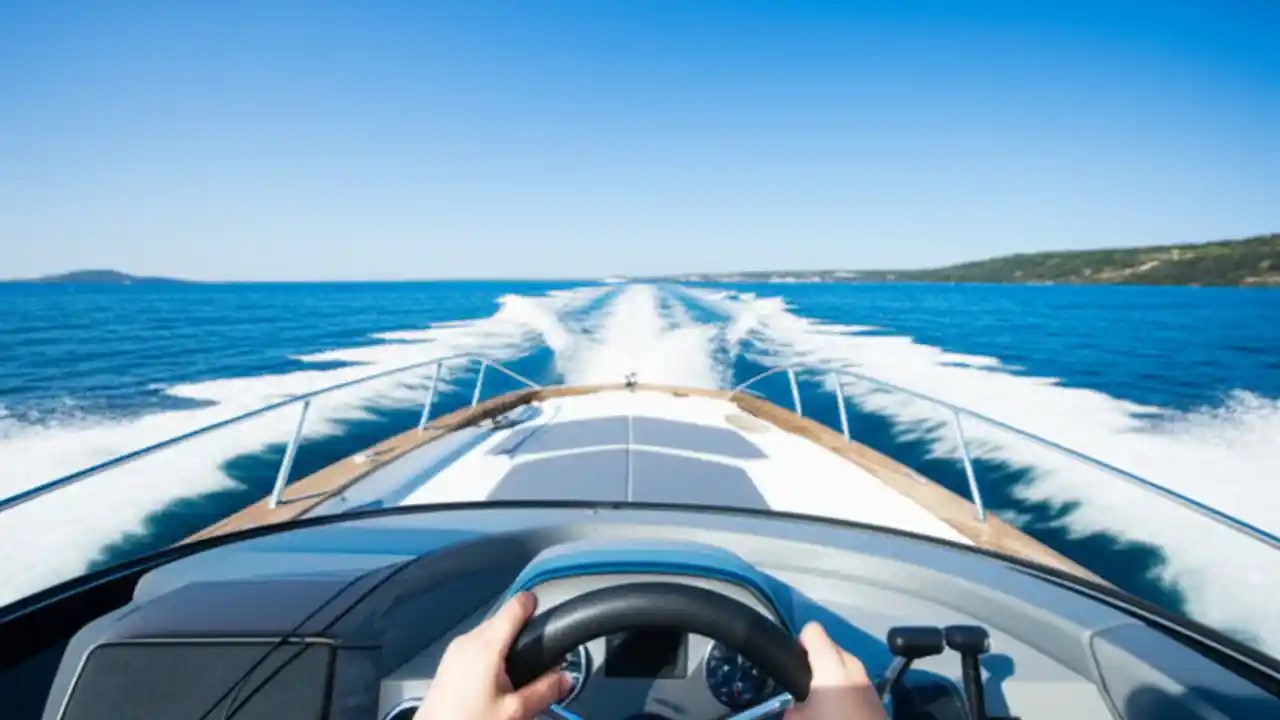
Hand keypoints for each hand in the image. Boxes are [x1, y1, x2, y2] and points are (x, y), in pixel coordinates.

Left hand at [415, 592, 570, 719]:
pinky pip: (475, 646)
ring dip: (506, 644)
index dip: (535, 605)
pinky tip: (496, 680)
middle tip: (541, 658)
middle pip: (503, 620)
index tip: (548, 614)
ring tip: (520, 672)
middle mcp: (467, 641)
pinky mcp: (448, 663)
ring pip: (488, 633)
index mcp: (486, 646)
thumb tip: (566, 678)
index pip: (515, 606)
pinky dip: (490, 654)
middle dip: (523, 634)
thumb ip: (545, 691)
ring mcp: (454, 651)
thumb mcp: (515, 712)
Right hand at [785, 622, 888, 719]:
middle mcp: (852, 665)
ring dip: (830, 676)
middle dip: (815, 662)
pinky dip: (844, 689)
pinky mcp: (877, 696)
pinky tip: (840, 713)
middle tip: (805, 687)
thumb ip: (792, 707)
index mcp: (830, 664)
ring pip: (843, 665)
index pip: (811, 630)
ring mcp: (867, 680)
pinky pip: (853, 681)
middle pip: (828, 647)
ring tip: (823, 703)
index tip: (793, 664)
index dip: (798, 644)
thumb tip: (795, 706)